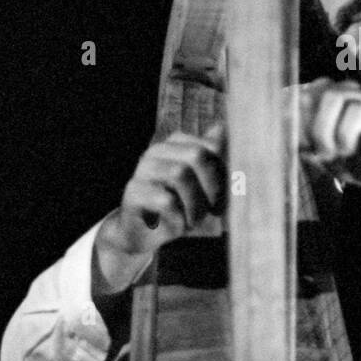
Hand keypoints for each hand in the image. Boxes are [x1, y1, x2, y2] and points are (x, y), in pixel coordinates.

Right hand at [94, 122, 225, 293]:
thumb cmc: (179, 206)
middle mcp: (157, 151)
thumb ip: (214, 159)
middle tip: (214, 210)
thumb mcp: (203, 184)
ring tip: (195, 220)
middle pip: (196, 154)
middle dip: (212, 186)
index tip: (226, 197)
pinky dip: (180, 217)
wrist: (144, 234)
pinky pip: (166, 200)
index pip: (213, 146)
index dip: (226, 174)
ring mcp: (143, 170)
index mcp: (176, 143)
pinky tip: (179, 225)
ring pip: (179, 173)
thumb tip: (222, 126)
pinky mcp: (133, 192)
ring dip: (196, 204)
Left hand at [298, 79, 360, 203]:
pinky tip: (348, 148)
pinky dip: (345, 134)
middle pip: (310, 92)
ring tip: (329, 152)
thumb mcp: (315, 150)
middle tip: (314, 152)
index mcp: (326, 96)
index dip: (291, 118)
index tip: (296, 144)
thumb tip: (276, 123)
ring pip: (332, 97)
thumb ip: (296, 135)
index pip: (296, 91)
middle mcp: (344, 91)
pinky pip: (355, 111)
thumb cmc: (351, 161)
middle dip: (306, 128)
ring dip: (323, 131)